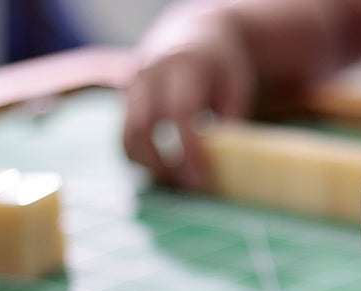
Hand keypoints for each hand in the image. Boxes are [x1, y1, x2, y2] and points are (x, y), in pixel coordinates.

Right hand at [122, 3, 256, 189]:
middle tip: (186, 186)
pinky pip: (124, 134)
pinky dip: (138, 157)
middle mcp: (152, 70)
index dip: (187, 150)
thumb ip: (230, 119)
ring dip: (146, 165)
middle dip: (162, 163)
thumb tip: (220, 163)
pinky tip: (160, 169)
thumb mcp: (237, 85)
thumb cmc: (220, 65)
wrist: (191, 33)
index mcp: (186, 64)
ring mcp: (132, 83)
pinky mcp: (123, 96)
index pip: (180, 113)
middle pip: (144, 126)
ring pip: (127, 134)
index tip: (200, 179)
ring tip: (173, 182)